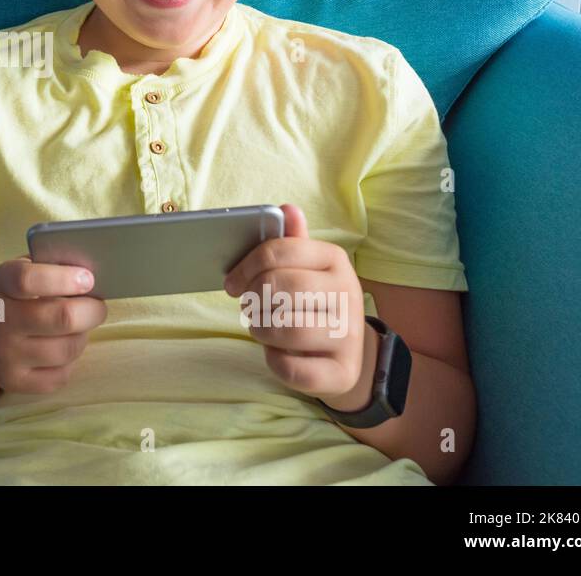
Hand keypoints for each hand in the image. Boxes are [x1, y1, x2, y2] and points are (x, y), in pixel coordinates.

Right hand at [0, 256, 107, 393]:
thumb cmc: (9, 299)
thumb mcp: (16, 273)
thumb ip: (48, 267)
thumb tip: (90, 274)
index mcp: (1, 285)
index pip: (29, 280)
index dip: (65, 278)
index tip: (87, 279)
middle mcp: (0, 321)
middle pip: (63, 317)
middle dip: (92, 310)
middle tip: (96, 306)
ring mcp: (6, 356)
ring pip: (69, 348)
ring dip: (83, 336)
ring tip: (77, 328)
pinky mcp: (15, 382)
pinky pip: (62, 375)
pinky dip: (70, 361)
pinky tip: (60, 347)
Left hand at [222, 204, 368, 401]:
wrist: (346, 353)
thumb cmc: (313, 303)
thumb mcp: (306, 269)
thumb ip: (291, 242)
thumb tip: (286, 208)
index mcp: (335, 260)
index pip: (281, 250)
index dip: (246, 266)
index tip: (231, 283)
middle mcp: (348, 294)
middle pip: (282, 288)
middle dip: (253, 299)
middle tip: (247, 307)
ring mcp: (349, 335)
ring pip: (288, 329)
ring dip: (261, 329)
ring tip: (259, 326)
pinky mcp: (342, 372)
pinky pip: (294, 369)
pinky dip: (274, 360)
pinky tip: (276, 352)